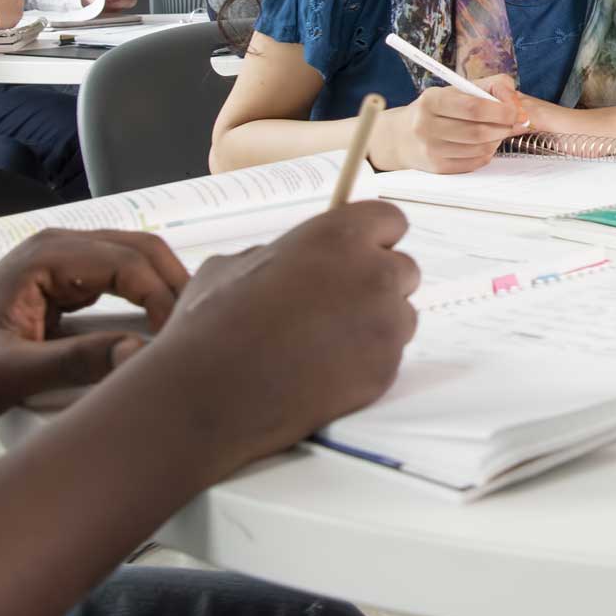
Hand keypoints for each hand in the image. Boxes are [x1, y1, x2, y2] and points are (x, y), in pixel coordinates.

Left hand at [0, 229, 190, 428]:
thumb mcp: (7, 374)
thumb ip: (71, 363)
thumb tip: (134, 353)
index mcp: (44, 257)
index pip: (127, 262)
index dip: (162, 296)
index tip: (178, 336)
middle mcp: (57, 250)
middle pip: (141, 249)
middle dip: (175, 284)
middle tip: (199, 326)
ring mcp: (62, 265)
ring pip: (137, 261)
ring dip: (165, 289)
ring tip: (186, 329)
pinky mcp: (67, 286)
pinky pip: (122, 282)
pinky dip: (148, 300)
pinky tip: (160, 328)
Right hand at [135, 203, 420, 477]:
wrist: (211, 395)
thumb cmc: (212, 327)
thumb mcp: (233, 266)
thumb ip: (279, 254)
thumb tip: (290, 260)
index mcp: (337, 236)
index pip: (390, 220)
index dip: (373, 238)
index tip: (361, 253)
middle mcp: (372, 274)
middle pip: (404, 270)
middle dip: (378, 285)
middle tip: (340, 306)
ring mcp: (384, 326)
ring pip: (401, 317)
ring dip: (376, 326)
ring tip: (325, 344)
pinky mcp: (385, 371)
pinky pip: (389, 359)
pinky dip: (366, 364)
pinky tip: (324, 373)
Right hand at [370, 79, 528, 172]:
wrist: (404, 135)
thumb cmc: (440, 108)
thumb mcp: (460, 88)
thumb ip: (493, 87)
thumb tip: (518, 108)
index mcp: (432, 100)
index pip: (473, 107)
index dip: (501, 111)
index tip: (516, 112)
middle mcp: (426, 126)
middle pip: (478, 131)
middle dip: (503, 127)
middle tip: (514, 123)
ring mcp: (430, 150)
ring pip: (479, 149)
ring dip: (496, 140)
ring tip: (496, 131)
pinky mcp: (437, 168)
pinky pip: (474, 162)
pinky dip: (486, 153)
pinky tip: (484, 144)